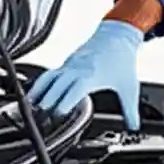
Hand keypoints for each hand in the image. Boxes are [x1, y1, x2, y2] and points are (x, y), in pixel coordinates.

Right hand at [27, 19, 144, 129]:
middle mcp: (77, 69)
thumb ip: (131, 111)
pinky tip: (36, 94)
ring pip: (49, 77)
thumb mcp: (129, 88)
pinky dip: (41, 83)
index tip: (58, 114)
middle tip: (39, 116)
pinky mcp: (67, 63)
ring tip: (28, 106)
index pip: (73, 90)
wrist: (119, 36)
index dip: (64, 102)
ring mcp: (70, 65)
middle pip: (56, 85)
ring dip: (38, 91)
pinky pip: (50, 74)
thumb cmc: (122, 60)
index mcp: (91, 76)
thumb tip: (134, 127)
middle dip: (47, 100)